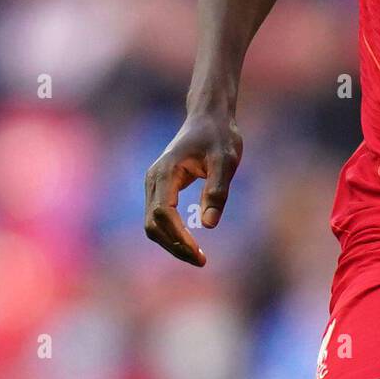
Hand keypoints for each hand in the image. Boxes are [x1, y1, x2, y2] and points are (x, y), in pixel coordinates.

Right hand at [143, 112, 242, 264]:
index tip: (199, 253)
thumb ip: (218, 190)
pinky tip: (190, 243)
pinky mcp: (160, 188)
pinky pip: (159, 218)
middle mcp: (153, 180)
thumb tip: (209, 224)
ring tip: (198, 256)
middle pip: (153, 225)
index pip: (162, 214)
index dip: (178, 237)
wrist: (209, 117)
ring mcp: (154, 184)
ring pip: (153, 224)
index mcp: (166, 172)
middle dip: (174, 246)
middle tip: (201, 260)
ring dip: (172, 243)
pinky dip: (172, 234)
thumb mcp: (226, 160)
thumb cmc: (219, 136)